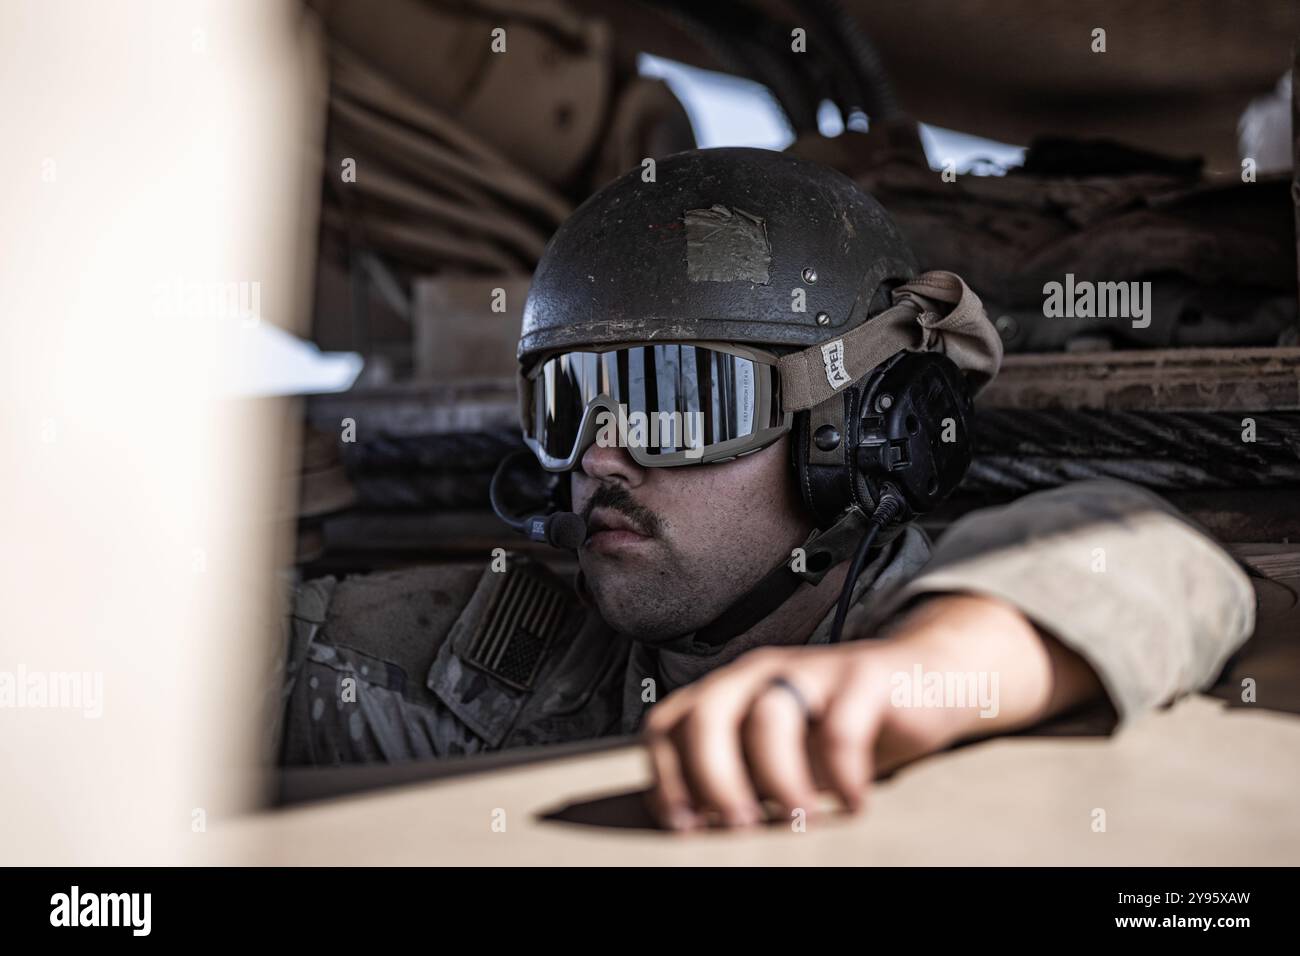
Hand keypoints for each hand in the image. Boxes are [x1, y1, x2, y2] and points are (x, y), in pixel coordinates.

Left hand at [641, 593, 1101, 829]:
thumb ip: (737, 776)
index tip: (684, 825)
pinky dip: (843, 773)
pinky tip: (853, 804)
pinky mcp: (864, 675)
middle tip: (736, 825)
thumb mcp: (777, 756)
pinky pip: (843, 725)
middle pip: (708, 715)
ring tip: (798, 819)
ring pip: (769, 715)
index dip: (667, 776)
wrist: (919, 681)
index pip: (669, 723)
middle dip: (712, 777)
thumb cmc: (836, 728)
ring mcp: (811, 670)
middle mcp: (759, 674)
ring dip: (777, 778)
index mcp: (727, 691)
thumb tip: (696, 829)